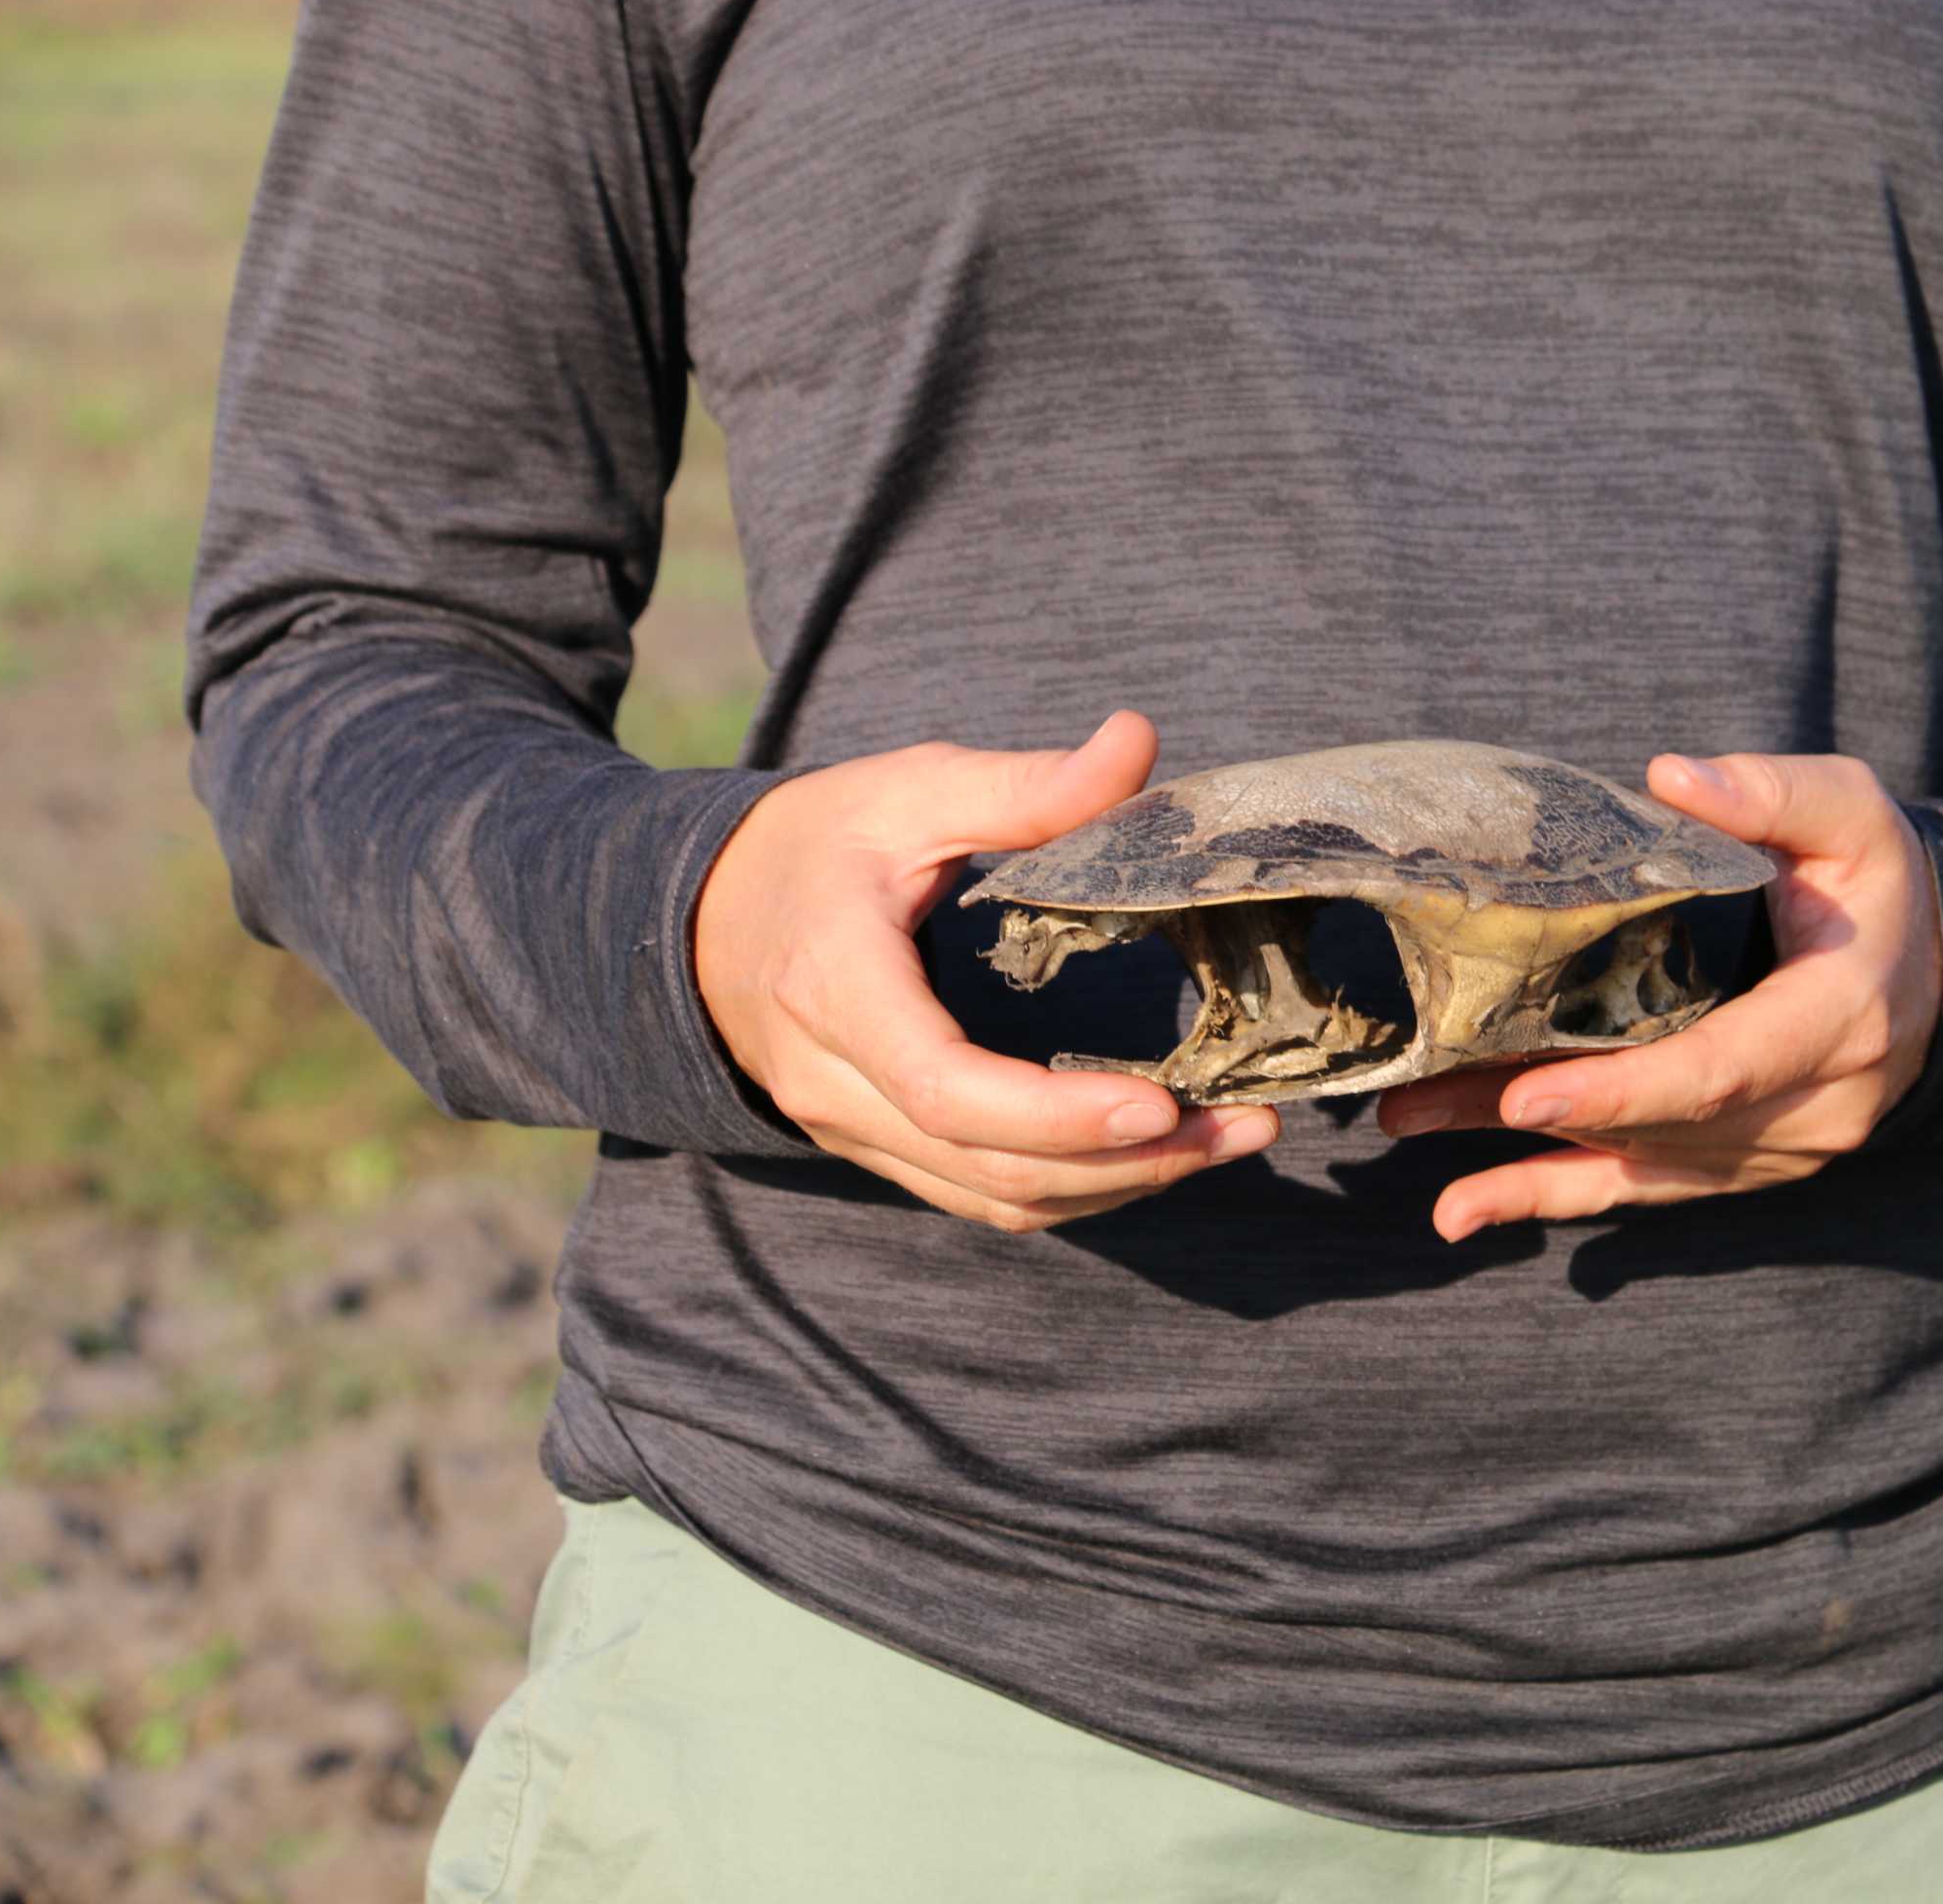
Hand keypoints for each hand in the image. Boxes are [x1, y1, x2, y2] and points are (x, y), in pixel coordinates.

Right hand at [693, 712, 1277, 1231]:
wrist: (697, 920)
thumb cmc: (810, 844)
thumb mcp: (908, 790)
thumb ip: (1025, 784)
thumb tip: (1138, 742)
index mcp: (835, 987)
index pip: (942, 1086)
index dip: (1055, 1113)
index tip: (1161, 1105)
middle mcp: (835, 1083)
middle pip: (990, 1166)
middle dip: (1128, 1163)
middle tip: (1245, 1128)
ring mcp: (853, 1131)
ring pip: (995, 1199)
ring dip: (1120, 1187)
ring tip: (1227, 1141)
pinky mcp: (882, 1150)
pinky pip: (985, 1195)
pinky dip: (1078, 1188)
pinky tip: (1157, 1151)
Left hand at [1373, 752, 1942, 1240]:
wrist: (1938, 976)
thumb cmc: (1875, 885)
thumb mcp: (1852, 816)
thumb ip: (1771, 793)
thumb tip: (1670, 779)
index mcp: (1841, 1018)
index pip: (1722, 1070)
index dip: (1622, 1091)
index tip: (1526, 1096)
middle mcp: (1813, 1107)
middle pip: (1657, 1125)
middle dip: (1529, 1116)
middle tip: (1410, 1099)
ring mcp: (1778, 1152)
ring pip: (1636, 1164)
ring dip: (1514, 1156)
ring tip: (1403, 1123)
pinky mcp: (1743, 1169)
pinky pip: (1641, 1192)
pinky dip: (1551, 1198)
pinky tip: (1465, 1208)